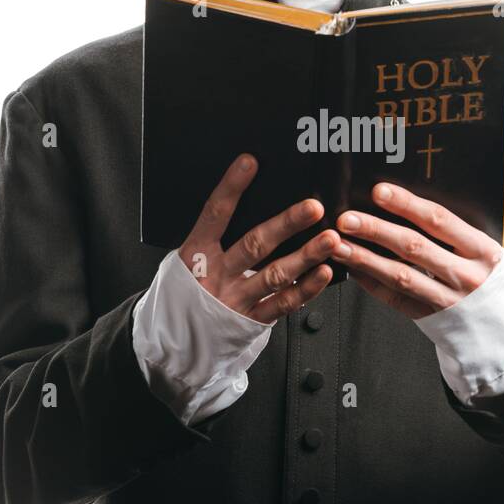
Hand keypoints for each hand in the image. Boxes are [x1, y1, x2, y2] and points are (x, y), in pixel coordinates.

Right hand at [179, 153, 342, 322]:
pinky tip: (323, 273)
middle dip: (287, 224)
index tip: (249, 162)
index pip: (215, 214)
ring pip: (275, 275)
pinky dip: (305, 289)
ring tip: (329, 240)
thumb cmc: (184, 292)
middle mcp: (216, 275)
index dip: (231, 187)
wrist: (173, 341)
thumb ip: (213, 236)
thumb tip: (247, 202)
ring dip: (305, 256)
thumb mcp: (187, 260)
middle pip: (254, 245)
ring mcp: (234, 299)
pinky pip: (281, 304)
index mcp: (196, 253)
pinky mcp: (249, 321)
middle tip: (313, 207)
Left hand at [332, 182, 502, 318]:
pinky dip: (373, 285)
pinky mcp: (433, 320)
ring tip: (339, 245)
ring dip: (365, 259)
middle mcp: (465, 275)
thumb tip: (409, 206)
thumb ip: (455, 233)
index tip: (379, 191)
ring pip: (400, 276)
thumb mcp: (488, 251)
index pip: (439, 220)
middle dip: (376, 230)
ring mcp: (448, 300)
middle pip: (413, 248)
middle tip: (347, 219)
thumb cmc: (496, 281)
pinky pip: (398, 301)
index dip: (406, 205)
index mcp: (482, 250)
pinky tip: (355, 271)